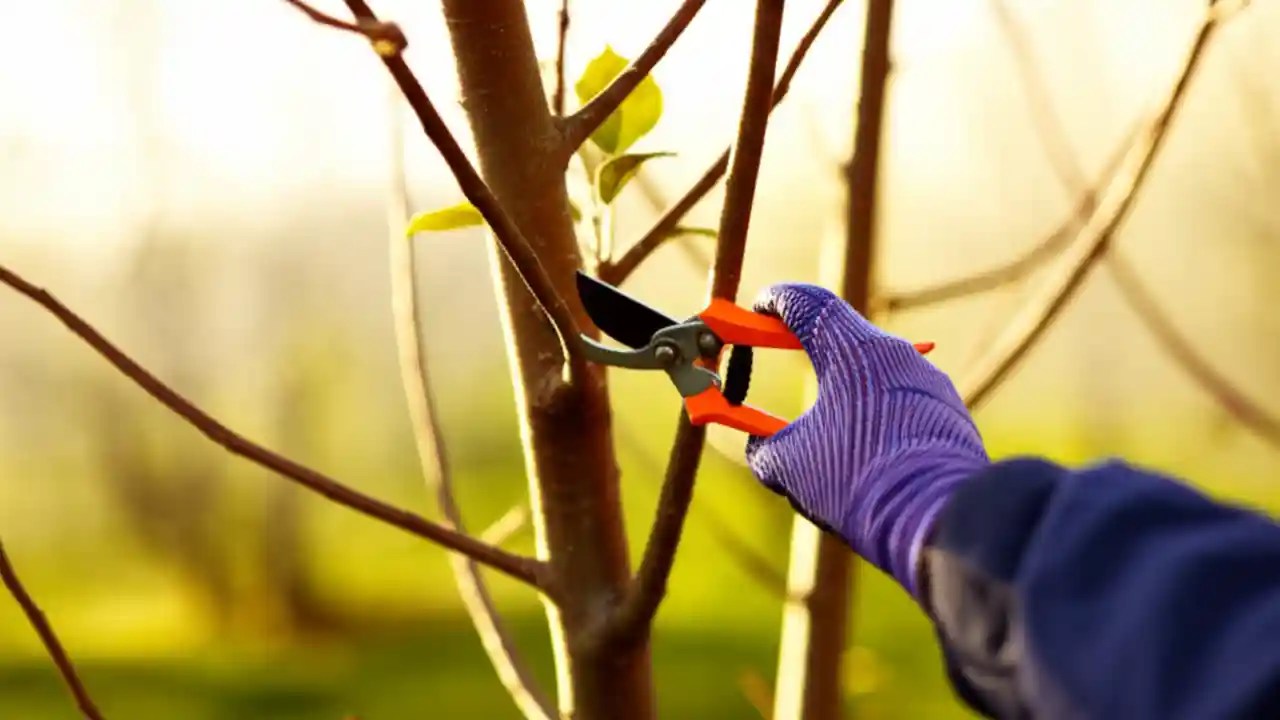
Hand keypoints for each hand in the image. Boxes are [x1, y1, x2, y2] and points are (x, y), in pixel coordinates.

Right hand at [745, 283, 988, 596]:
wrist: (941, 519)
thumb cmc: (860, 482)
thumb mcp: (790, 466)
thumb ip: (764, 445)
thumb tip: (759, 445)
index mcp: (853, 349)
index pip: (806, 302)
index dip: (773, 303)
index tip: (755, 313)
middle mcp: (896, 354)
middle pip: (840, 336)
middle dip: (804, 350)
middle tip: (776, 366)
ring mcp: (927, 383)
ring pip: (870, 375)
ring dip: (840, 391)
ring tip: (822, 435)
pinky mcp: (948, 414)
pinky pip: (898, 404)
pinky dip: (872, 417)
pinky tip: (863, 458)